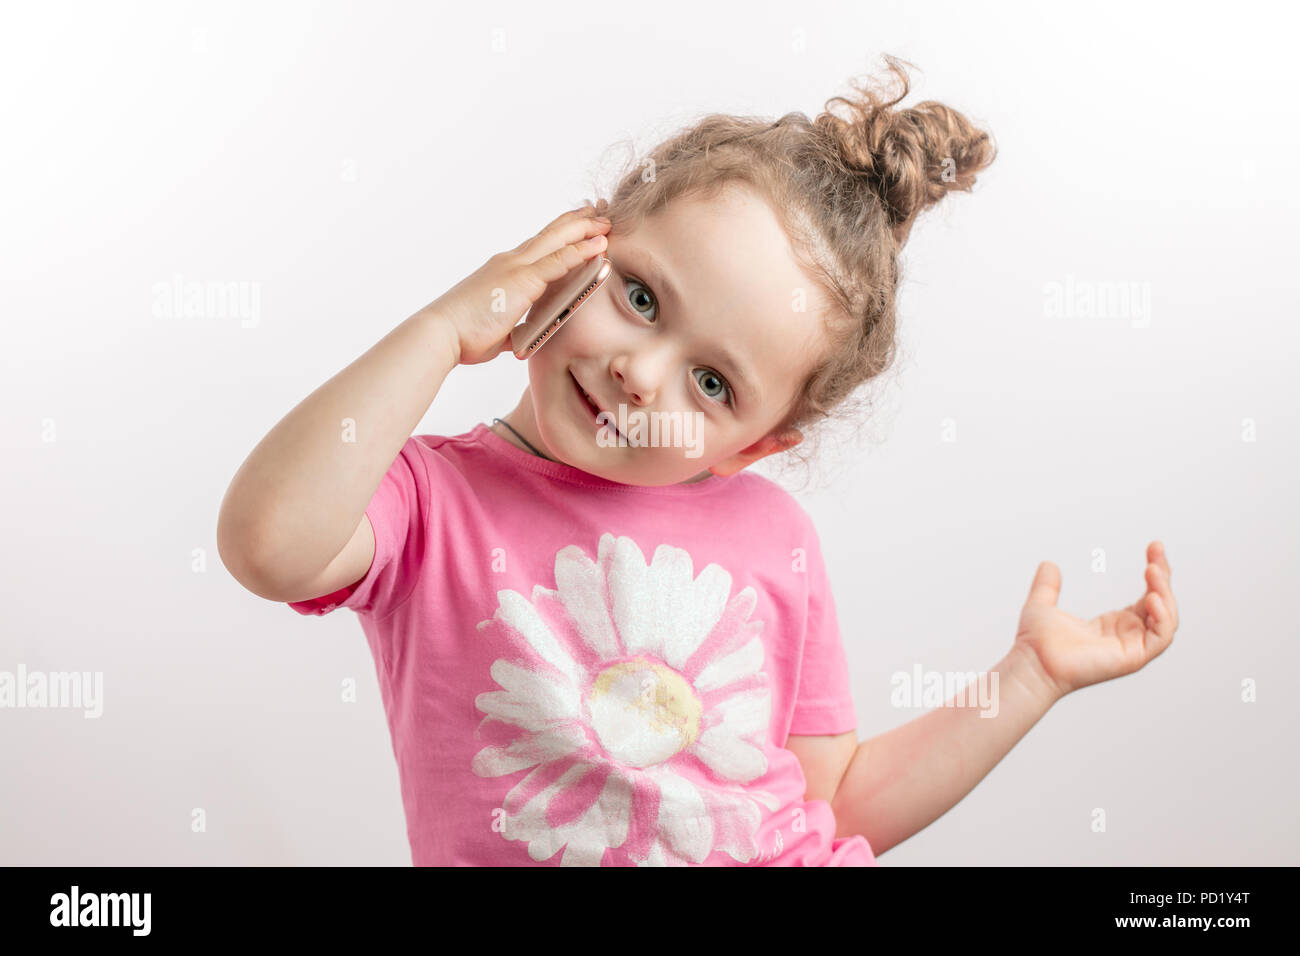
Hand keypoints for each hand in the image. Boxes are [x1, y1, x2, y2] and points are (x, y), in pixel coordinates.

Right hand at [430, 202, 610, 365]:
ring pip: (557, 240)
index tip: (576, 222)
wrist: (442, 333)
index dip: (558, 233)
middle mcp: (510, 261)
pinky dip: (581, 251)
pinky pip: (559, 261)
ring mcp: (517, 268)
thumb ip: (512, 327)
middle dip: (576, 221)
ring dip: (584, 229)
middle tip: (597, 209)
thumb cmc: (464, 334)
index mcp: (503, 270)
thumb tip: (519, 338)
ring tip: (605, 219)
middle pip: (550, 234)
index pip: (537, 245)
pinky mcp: (523, 280)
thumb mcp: (496, 328)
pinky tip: (599, 245)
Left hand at [1012, 541, 1178, 700]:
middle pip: (1162, 604)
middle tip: (1157, 549)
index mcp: (1114, 624)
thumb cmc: (1036, 643)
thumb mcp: (1043, 604)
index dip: (1154, 573)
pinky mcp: (1133, 658)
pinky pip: (1161, 638)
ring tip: (1153, 570)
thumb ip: (1048, 585)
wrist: (1031, 663)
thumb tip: (1048, 564)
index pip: (1148, 596)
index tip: (1154, 548)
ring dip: (1165, 593)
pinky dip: (1163, 617)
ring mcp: (1132, 648)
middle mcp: (1127, 635)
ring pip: (1166, 619)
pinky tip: (1152, 597)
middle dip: (1164, 576)